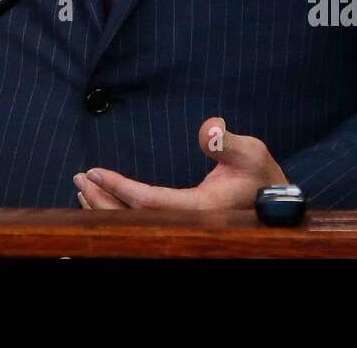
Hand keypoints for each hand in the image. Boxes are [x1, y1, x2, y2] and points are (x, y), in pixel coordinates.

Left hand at [75, 116, 287, 209]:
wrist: (277, 204)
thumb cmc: (262, 175)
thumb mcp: (251, 152)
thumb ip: (228, 141)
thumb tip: (210, 128)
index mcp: (201, 210)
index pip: (149, 202)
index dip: (119, 188)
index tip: (94, 172)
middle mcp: (189, 225)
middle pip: (134, 219)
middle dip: (103, 200)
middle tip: (79, 179)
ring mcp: (185, 228)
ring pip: (136, 224)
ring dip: (107, 207)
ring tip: (82, 189)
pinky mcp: (182, 226)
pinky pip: (143, 222)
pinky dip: (120, 211)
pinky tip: (105, 200)